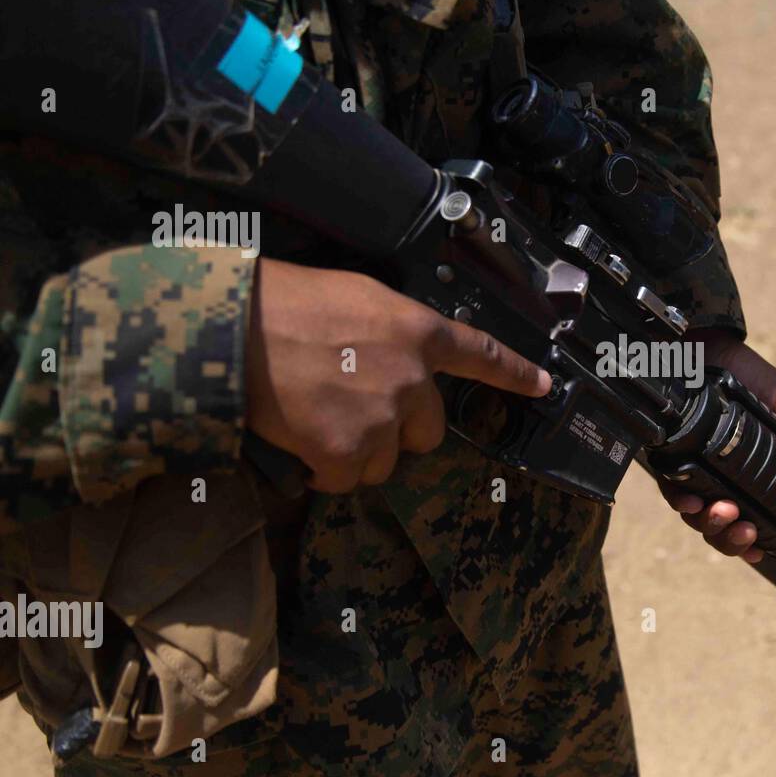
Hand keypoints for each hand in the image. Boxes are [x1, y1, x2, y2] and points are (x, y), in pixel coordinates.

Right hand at [245, 259, 549, 492]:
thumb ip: (389, 330)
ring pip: (385, 460)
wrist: (230, 330)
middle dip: (395, 428)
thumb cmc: (281, 302)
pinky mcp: (347, 453)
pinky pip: (346, 480)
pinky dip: (322, 471)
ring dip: (355, 451)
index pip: (480, 355)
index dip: (514, 374)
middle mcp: (412, 378)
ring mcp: (382, 418)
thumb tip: (390, 357)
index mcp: (417, 330)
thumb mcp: (354, 296)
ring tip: (314, 417)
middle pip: (428, 430)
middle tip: (348, 406)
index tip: (543, 387)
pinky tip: (299, 442)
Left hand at [658, 331, 775, 563]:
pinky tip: (691, 501)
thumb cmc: (752, 377)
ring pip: (697, 518)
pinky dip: (682, 502)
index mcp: (755, 477)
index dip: (754, 544)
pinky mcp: (669, 459)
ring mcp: (695, 472)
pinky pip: (672, 492)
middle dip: (732, 541)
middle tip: (746, 531)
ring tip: (724, 513)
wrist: (709, 347)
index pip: (756, 521)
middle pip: (723, 530)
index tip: (761, 550)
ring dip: (710, 526)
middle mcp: (723, 480)